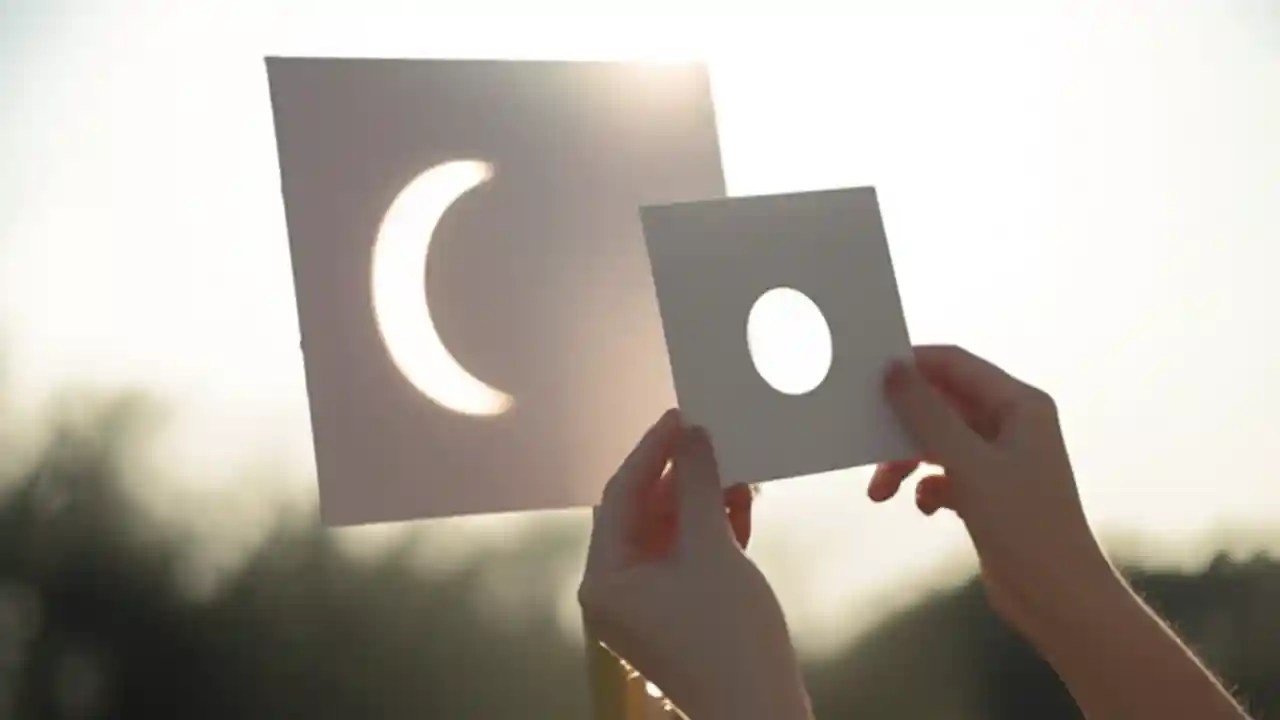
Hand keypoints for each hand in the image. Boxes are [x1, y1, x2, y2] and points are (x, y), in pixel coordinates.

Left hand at [579, 410, 809, 719]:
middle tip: (712, 437)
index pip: (619, 496)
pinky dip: (712, 530)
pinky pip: (687, 557)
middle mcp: (616, 591)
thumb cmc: (729, 637)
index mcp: (605, 579)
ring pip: (669, 532)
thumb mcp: (711, 552)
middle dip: (681, 476)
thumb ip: (697, 489)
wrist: (762, 715)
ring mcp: (647, 605)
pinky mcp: (679, 613)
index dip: (651, 451)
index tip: (680, 416)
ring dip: (702, 500)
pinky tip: (742, 507)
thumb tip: (693, 439)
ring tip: (737, 471)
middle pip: (642, 513)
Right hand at [869, 345, 1251, 719]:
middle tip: (865, 439)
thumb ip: (928, 414)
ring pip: (938, 443)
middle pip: (942, 405)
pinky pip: (945, 474)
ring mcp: (1001, 460)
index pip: (956, 364)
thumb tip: (894, 370)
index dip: (913, 364)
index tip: (866, 375)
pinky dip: (928, 488)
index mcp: (1020, 405)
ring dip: (906, 463)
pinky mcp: (990, 492)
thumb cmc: (1023, 524)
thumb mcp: (968, 464)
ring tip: (879, 491)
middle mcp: (1012, 425)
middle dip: (903, 425)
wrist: (1058, 597)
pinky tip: (925, 508)